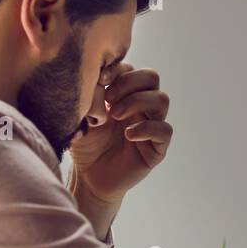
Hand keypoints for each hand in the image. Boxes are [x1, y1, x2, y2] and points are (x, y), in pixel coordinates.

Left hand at [68, 63, 172, 206]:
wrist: (89, 178)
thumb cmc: (86, 144)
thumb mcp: (82, 116)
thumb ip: (90, 96)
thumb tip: (99, 83)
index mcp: (125, 94)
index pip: (132, 69)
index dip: (118, 70)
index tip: (100, 79)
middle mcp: (142, 107)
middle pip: (152, 77)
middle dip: (129, 83)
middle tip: (109, 100)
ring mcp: (152, 125)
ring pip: (162, 99)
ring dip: (137, 102)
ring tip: (115, 116)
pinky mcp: (157, 147)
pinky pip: (164, 130)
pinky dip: (146, 128)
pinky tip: (128, 135)